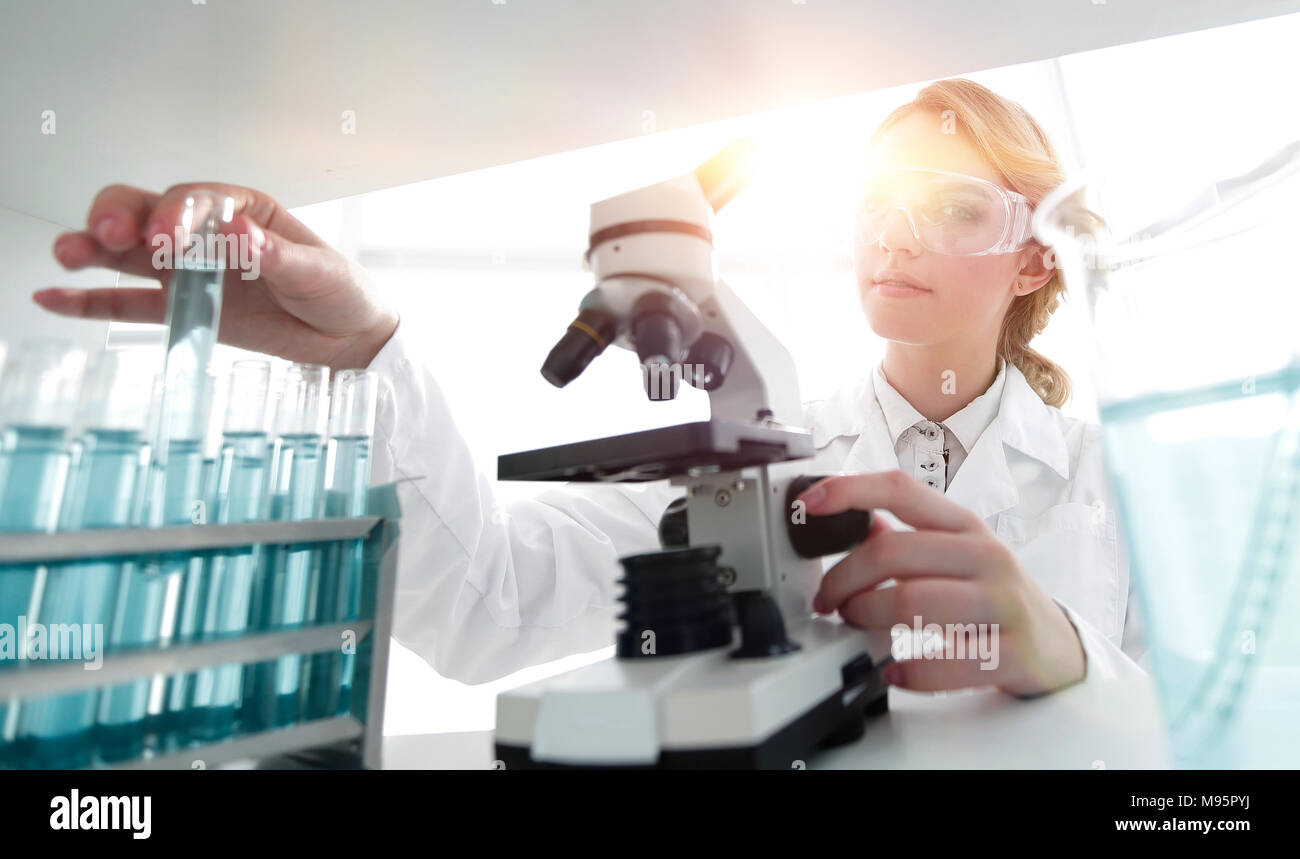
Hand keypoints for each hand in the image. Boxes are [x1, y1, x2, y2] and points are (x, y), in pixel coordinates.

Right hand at [34, 183, 397, 371]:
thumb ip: (277, 256)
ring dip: (92, 248)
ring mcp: (188, 270)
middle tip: (110, 234)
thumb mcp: (319, 273)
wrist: (350, 339)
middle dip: (120, 216)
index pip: (195, 199)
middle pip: (145, 210)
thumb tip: (242, 232)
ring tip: (68, 255)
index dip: (174, 212)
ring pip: (126, 251)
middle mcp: (207, 233)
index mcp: (243, 209)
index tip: (167, 235)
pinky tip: (55, 297)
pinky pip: (127, 301)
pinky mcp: (181, 308)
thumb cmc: (341, 294)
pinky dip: (89, 299)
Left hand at [797, 470, 1086, 696]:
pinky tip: (894, 672)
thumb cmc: (994, 596)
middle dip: (843, 578)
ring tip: (858, 627)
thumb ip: (905, 537)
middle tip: (829, 600)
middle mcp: (986, 556)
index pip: (902, 489)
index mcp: (964, 525)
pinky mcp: (1012, 653)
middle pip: (892, 551)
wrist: (1059, 648)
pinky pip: (945, 662)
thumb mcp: (955, 554)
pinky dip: (907, 671)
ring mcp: (1002, 603)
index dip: (850, 490)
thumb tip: (846, 521)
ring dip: (866, 617)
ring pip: (910, 601)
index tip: (809, 503)